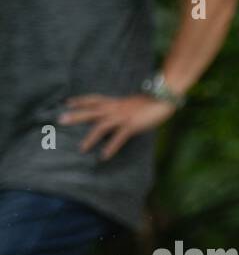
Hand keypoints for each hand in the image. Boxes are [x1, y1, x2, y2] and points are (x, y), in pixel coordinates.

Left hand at [59, 94, 176, 160]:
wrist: (162, 98)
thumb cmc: (151, 102)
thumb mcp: (133, 103)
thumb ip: (124, 108)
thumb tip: (121, 113)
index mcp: (115, 102)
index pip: (93, 99)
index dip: (80, 101)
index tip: (67, 103)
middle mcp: (115, 108)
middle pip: (91, 111)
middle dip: (76, 116)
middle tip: (60, 120)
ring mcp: (122, 117)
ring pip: (101, 126)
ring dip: (90, 138)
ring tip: (81, 148)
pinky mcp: (131, 125)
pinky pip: (118, 138)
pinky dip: (110, 147)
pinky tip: (104, 156)